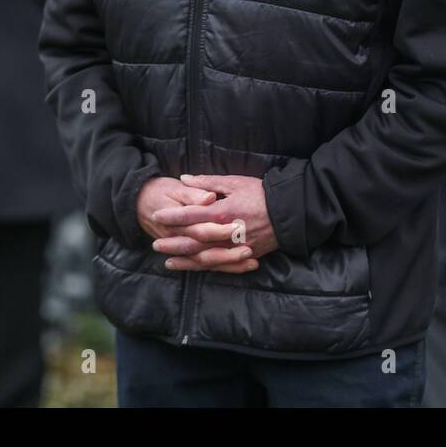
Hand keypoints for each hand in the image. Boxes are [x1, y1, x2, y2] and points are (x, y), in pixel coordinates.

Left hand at [149, 174, 276, 273]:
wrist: (290, 212)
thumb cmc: (261, 193)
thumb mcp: (235, 182)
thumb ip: (208, 182)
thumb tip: (184, 179)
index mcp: (222, 212)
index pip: (190, 215)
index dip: (172, 216)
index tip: (156, 216)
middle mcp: (226, 233)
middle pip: (193, 241)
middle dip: (173, 243)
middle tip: (155, 244)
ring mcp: (235, 247)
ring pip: (204, 257)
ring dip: (185, 260)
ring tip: (168, 261)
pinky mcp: (244, 256)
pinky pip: (221, 265)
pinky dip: (205, 268)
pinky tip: (193, 268)